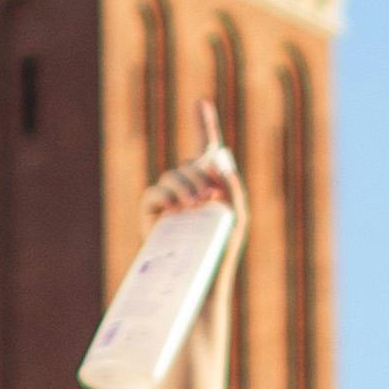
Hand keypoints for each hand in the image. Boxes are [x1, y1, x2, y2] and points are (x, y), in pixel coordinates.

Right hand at [141, 99, 246, 274]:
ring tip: (197, 205)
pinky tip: (178, 206)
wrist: (201, 285)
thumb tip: (219, 161)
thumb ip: (234, 189)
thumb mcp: (237, 219)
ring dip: (187, 184)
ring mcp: (168, 202)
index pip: (206, 150)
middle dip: (202, 174)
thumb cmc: (222, 257)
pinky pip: (154, 193)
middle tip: (211, 197)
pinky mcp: (151, 216)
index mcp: (210, 188)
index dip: (203, 125)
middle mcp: (188, 191)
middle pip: (191, 164)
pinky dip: (165, 194)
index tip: (201, 103)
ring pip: (173, 175)